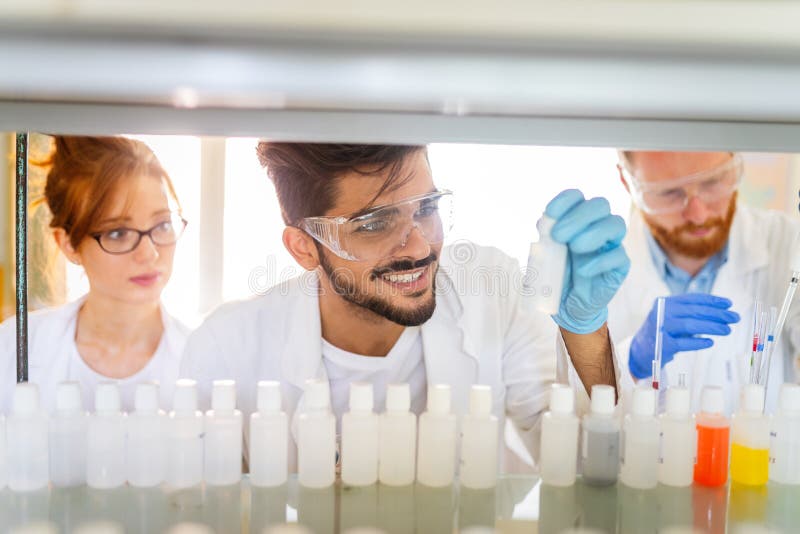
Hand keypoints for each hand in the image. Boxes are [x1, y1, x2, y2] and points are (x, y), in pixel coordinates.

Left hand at [546, 189, 629, 333]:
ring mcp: (611, 244)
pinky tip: (583, 271)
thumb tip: (545, 223)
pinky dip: (599, 262)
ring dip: (592, 233)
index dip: (565, 200)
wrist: (565, 304)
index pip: (577, 196)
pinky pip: (619, 256)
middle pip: (600, 204)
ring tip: (574, 248)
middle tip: (558, 236)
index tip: (550, 214)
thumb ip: (544, 238)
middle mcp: (597, 226)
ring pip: (616, 224)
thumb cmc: (555, 273)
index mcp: (577, 218)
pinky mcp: (620, 265)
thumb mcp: (543, 254)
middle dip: (578, 216)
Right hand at [629, 293, 739, 378]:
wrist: (640, 350)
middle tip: (734, 318)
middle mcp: (662, 312)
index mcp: (665, 302)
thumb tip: (722, 310)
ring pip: (690, 325)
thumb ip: (690, 312)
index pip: (693, 299)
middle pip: (694, 311)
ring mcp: (661, 328)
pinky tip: (710, 342)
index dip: (712, 301)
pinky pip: (684, 343)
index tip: (729, 304)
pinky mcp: (662, 345)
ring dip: (712, 327)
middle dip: (717, 314)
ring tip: (727, 330)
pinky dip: (699, 343)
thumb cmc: (662, 332)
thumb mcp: (673, 317)